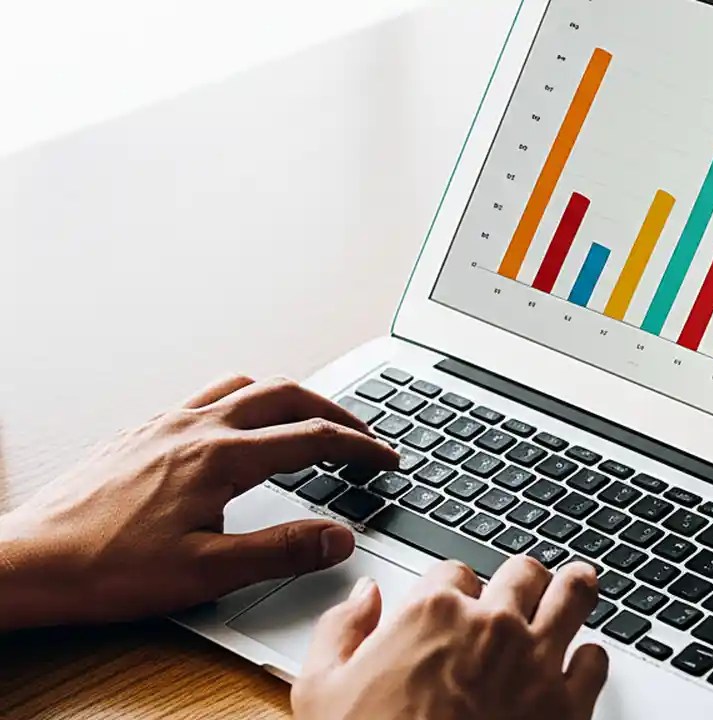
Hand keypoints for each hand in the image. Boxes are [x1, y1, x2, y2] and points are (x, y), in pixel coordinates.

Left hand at [0, 375, 398, 629]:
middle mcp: (195, 428)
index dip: (359, 447)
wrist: (28, 562)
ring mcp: (164, 425)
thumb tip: (338, 537)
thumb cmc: (106, 569)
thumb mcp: (207, 573)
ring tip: (308, 416)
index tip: (386, 458)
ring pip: (242, 385)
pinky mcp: (140, 433)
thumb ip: (281, 550)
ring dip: (287, 395)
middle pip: (284, 394)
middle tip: (361, 432)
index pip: (312, 438)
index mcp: (221, 457)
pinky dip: (241, 401)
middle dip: (333, 409)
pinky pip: (204, 396)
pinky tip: (236, 428)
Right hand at [293, 556, 609, 719]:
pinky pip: (596, 659)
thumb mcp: (322, 690)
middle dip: (520, 582)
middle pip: (522, 573)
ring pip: (574, 595)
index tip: (457, 602)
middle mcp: (491, 626)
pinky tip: (578, 666)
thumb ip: (341, 629)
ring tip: (574, 590)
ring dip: (572, 592)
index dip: (456, 587)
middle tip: (522, 593)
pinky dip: (588, 660)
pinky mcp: (568, 703)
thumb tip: (364, 595)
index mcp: (432, 613)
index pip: (455, 570)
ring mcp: (535, 662)